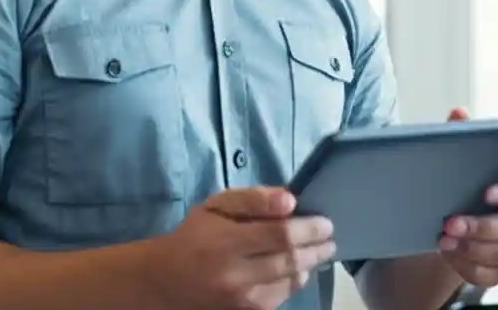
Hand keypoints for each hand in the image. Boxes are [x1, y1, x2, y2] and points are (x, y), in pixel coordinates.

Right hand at [143, 186, 336, 309]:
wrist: (167, 281)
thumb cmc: (196, 235)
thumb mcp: (217, 206)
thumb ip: (253, 199)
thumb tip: (290, 200)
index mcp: (225, 242)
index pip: (279, 235)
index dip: (308, 229)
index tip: (326, 222)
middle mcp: (235, 276)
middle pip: (289, 260)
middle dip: (316, 248)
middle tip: (330, 238)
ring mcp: (242, 300)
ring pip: (290, 282)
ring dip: (309, 265)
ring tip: (318, 251)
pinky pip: (281, 297)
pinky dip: (293, 281)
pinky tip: (296, 269)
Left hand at [437, 107, 497, 287]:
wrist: (461, 219)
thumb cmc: (473, 186)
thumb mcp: (470, 160)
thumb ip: (467, 135)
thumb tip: (459, 113)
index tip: (487, 191)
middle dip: (484, 226)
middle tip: (452, 221)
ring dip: (472, 247)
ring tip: (444, 237)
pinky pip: (491, 275)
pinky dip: (468, 265)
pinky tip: (449, 252)